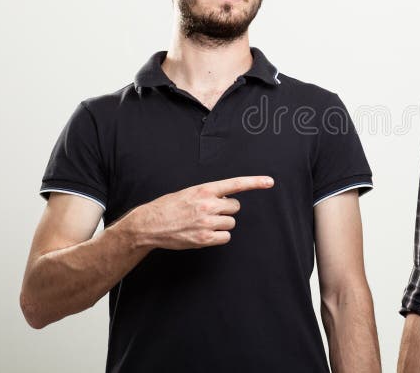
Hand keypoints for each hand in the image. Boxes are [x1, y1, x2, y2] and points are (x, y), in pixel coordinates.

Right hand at [126, 176, 273, 249]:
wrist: (149, 224)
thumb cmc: (168, 207)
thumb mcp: (189, 192)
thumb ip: (209, 194)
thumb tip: (227, 199)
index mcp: (204, 190)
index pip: (235, 184)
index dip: (255, 182)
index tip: (269, 182)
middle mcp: (208, 204)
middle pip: (235, 207)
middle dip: (226, 210)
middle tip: (209, 212)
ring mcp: (207, 222)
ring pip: (230, 223)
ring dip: (221, 224)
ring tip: (203, 223)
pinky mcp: (205, 238)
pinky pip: (225, 238)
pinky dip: (219, 237)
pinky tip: (205, 234)